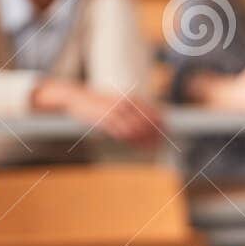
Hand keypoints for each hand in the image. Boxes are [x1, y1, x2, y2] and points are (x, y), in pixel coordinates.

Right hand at [33, 79, 164, 144]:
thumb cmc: (96, 102)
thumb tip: (142, 121)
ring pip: (137, 128)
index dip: (161, 122)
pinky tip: (140, 147)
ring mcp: (115, 112)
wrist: (76, 97)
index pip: (151, 110)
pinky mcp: (106, 120)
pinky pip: (123, 133)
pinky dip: (134, 141)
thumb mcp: (115, 102)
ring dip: (147, 139)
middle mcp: (125, 103)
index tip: (168, 132)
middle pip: (147, 120)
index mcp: (128, 98)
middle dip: (157, 133)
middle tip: (164, 143)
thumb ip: (129, 109)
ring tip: (155, 148)